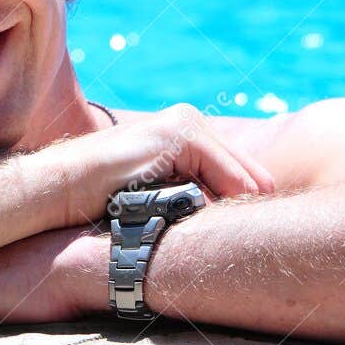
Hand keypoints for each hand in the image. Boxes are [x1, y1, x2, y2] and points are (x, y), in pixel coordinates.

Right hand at [44, 103, 276, 225]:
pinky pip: (222, 172)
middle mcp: (187, 119)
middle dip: (257, 196)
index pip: (233, 163)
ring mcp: (182, 124)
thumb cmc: (101, 196)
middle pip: (241, 164)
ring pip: (236, 170)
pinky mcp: (177, 136)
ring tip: (268, 225)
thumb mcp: (154, 190)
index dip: (250, 193)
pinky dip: (233, 195)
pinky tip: (245, 216)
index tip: (270, 221)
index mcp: (183, 128)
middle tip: (281, 226)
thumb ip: (186, 192)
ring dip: (249, 200)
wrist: (62, 187)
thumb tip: (225, 218)